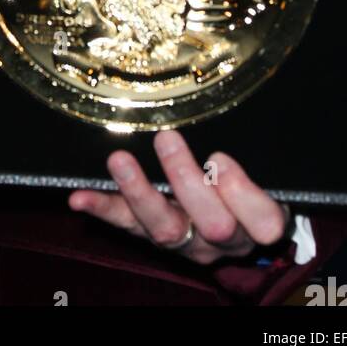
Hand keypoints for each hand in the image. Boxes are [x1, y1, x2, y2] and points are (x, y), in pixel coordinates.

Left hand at [67, 128, 292, 265]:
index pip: (264, 222)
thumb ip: (260, 151)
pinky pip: (125, 225)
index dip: (242, 193)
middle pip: (213, 225)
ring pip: (165, 229)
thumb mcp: (267, 169)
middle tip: (167, 139)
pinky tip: (79, 198)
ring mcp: (186, 241)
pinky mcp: (150, 234)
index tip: (220, 158)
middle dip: (187, 180)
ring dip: (140, 192)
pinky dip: (102, 209)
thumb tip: (240, 105)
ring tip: (120, 160)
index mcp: (258, 222)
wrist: (234, 227)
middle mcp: (224, 238)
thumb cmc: (250, 183)